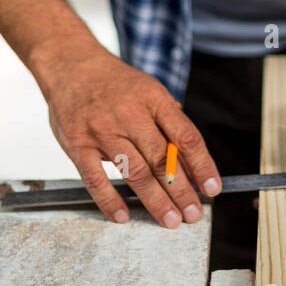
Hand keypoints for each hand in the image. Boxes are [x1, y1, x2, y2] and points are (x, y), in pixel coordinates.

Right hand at [31, 36, 220, 226]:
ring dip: (156, 200)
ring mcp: (103, 130)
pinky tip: (123, 216)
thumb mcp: (150, 91)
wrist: (73, 65)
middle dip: (182, 191)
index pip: (186, 136)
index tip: (212, 188)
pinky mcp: (78, 144)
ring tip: (170, 220)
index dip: (203, 165)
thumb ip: (168, 124)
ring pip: (134, 172)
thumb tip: (191, 165)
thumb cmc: (117, 84)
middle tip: (194, 214)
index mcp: (154, 99)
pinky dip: (110, 200)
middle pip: (162, 160)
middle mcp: (130, 114)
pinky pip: (96, 178)